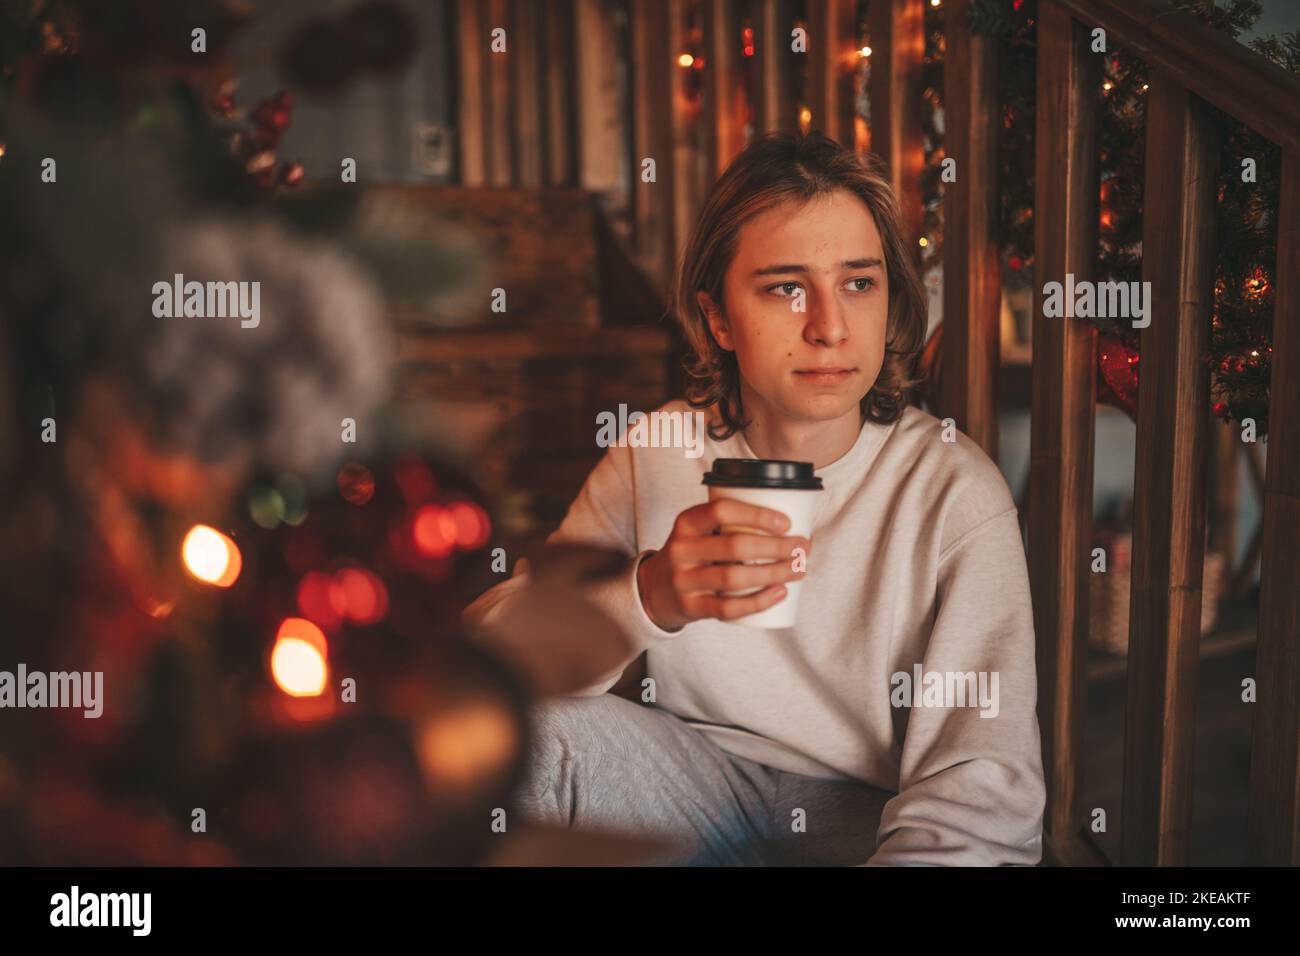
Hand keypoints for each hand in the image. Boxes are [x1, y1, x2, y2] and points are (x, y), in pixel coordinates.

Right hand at [636, 498, 810, 630]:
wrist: (655, 590)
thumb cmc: (694, 555)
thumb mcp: (699, 532)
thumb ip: (731, 524)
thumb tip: (795, 523)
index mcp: (686, 522)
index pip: (721, 510)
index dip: (756, 515)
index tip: (787, 523)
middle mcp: (680, 549)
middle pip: (734, 545)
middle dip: (777, 547)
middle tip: (803, 548)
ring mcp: (683, 580)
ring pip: (733, 577)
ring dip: (774, 574)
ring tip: (799, 570)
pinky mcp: (690, 607)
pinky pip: (727, 607)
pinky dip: (758, 601)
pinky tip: (780, 593)